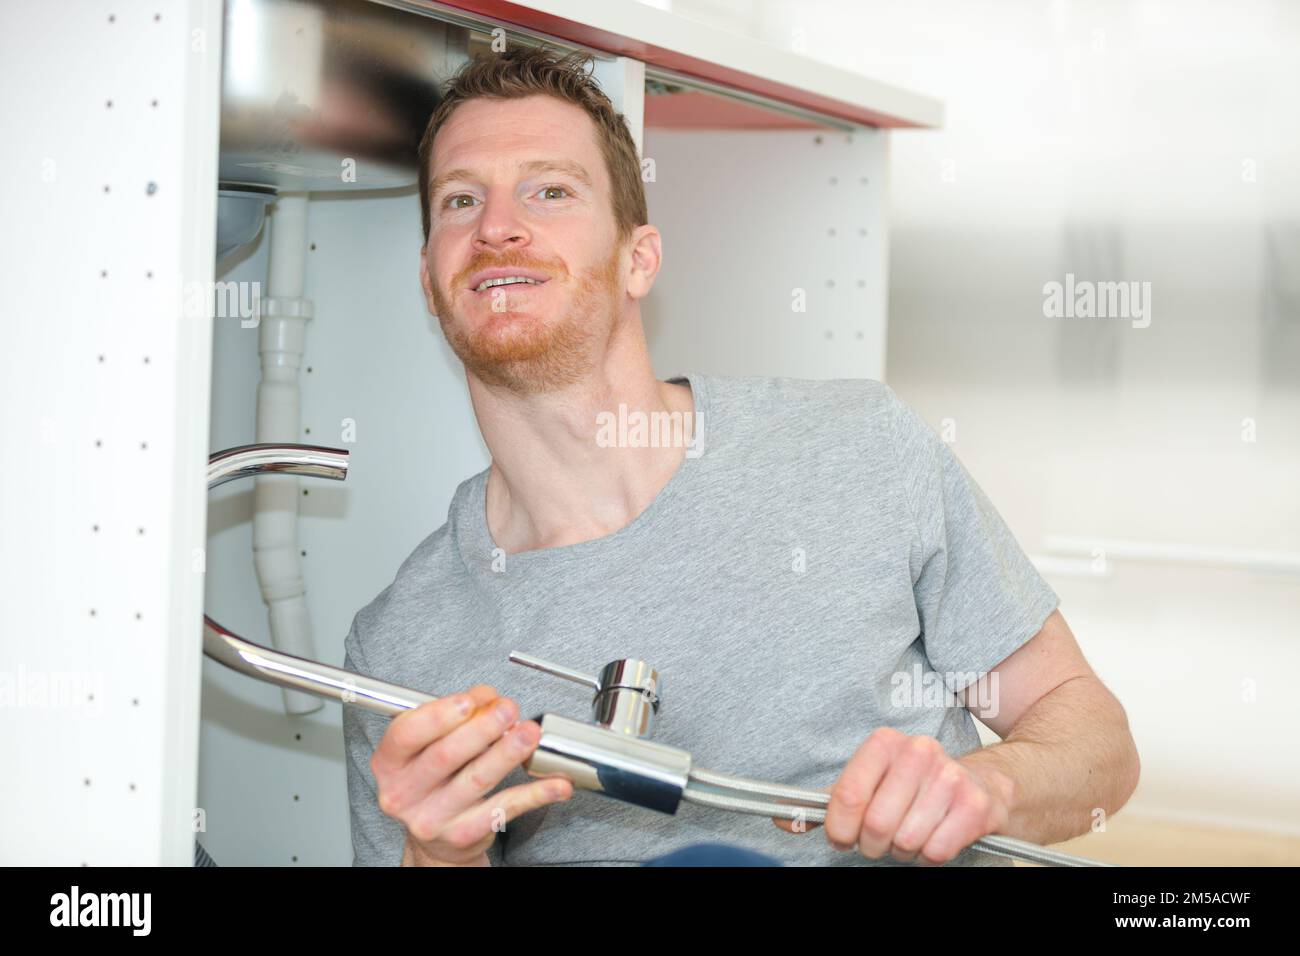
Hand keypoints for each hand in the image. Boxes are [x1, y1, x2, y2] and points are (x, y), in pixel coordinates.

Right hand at [370, 684, 573, 865]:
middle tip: (507, 709)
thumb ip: (453, 718)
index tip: (471, 700)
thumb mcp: (428, 746)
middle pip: (445, 755)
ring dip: (508, 752)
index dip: (440, 714)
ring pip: (476, 779)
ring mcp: (433, 818)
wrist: (433, 838)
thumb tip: (489, 700)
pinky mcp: (464, 834)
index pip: (407, 734)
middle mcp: (404, 793)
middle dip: (482, 727)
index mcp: (389, 763)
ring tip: (529, 734)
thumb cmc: (432, 781)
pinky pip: (505, 808)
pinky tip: (556, 783)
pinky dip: (536, 793)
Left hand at [772, 727, 1011, 864]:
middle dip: (872, 844)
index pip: (848, 795)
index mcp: (885, 743)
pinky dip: (929, 856)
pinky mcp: (974, 806)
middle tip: (880, 840)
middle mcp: (918, 752)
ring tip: (909, 836)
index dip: (840, 828)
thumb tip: (784, 818)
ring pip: (905, 840)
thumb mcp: (869, 785)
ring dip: (902, 851)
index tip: (842, 837)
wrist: (981, 785)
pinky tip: (934, 838)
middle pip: (875, 823)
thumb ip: (826, 803)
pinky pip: (935, 851)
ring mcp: (949, 777)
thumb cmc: (915, 788)